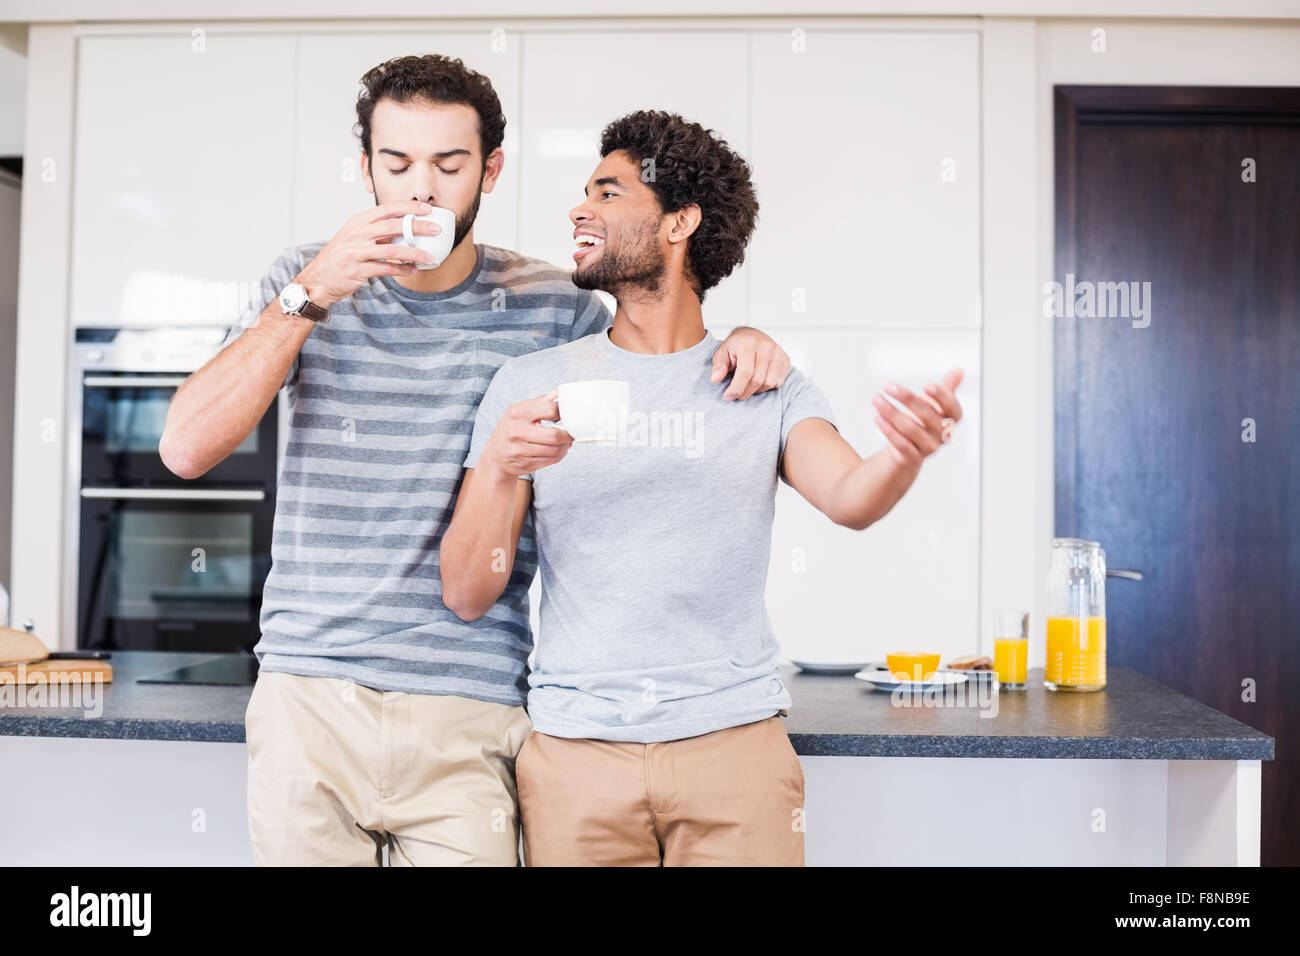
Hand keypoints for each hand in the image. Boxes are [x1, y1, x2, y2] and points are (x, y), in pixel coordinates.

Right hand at [294, 200, 442, 307]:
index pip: (386, 209)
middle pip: (393, 226)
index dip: (409, 207)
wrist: (318, 279)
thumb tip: (403, 230)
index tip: (427, 208)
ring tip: (430, 257)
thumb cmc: (338, 258)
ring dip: (415, 253)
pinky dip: (402, 270)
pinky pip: (386, 268)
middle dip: (418, 227)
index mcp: (357, 222)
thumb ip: (375, 232)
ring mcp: (357, 252)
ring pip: (393, 249)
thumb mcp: (354, 238)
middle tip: (436, 230)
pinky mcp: (358, 270)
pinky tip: (413, 270)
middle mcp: (357, 234)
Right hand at [481, 390, 573, 477]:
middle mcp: (517, 431)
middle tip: (571, 433)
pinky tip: (558, 450)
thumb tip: (561, 392)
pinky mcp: (525, 464)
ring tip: (566, 442)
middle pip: (555, 435)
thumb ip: (541, 401)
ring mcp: (520, 450)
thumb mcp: (520, 410)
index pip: (550, 409)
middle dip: (568, 435)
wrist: (496, 455)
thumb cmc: (511, 428)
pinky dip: (559, 455)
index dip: (561, 412)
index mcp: (517, 412)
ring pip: (555, 450)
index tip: (563, 416)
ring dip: (565, 446)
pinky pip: (551, 460)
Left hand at [711, 327, 791, 399]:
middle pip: (757, 380)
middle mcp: (765, 346)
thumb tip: (715, 379)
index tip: (728, 396)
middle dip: (745, 392)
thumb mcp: (722, 353)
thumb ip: (719, 367)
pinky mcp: (785, 359)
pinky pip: (778, 382)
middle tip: (737, 395)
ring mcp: (778, 352)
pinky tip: (759, 380)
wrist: (752, 335)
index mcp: (748, 344)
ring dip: (756, 390)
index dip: (736, 389)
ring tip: (747, 385)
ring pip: (769, 383)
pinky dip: (767, 386)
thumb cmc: (736, 346)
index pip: (745, 372)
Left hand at [871, 367, 963, 467]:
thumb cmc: (923, 420)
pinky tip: (877, 416)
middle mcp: (943, 435)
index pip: (952, 408)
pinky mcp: (913, 458)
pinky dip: (888, 430)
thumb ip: (947, 387)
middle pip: (927, 415)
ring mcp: (929, 448)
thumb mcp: (934, 402)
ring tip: (876, 399)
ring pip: (910, 429)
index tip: (926, 385)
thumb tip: (960, 370)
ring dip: (891, 412)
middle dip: (906, 398)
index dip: (941, 397)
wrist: (909, 449)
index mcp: (952, 419)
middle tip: (889, 386)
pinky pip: (900, 444)